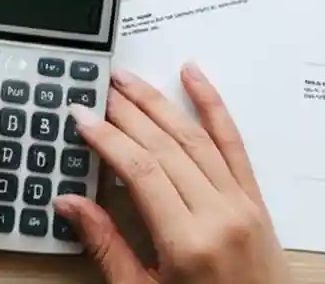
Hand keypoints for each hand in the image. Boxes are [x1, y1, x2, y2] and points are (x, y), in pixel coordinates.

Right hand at [55, 64, 291, 283]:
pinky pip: (233, 143)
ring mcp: (241, 204)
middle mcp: (219, 216)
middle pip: (166, 146)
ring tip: (130, 78)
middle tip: (99, 87)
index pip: (141, 171)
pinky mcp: (256, 200)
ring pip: (195, 137)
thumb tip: (68, 203)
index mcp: (188, 243)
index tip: (81, 116)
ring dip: (159, 102)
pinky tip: (195, 77)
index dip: (107, 138)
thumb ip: (107, 247)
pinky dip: (213, 105)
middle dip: (128, 111)